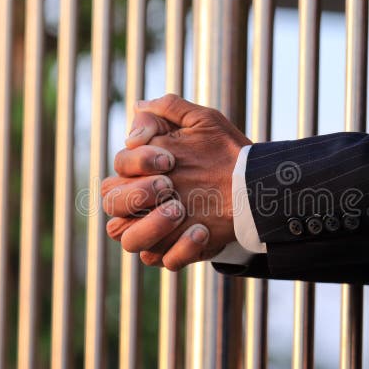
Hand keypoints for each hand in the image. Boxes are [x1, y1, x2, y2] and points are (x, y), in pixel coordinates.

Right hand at [101, 94, 250, 269]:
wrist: (256, 184)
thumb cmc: (223, 150)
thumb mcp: (203, 122)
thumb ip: (170, 109)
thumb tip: (138, 107)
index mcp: (140, 173)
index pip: (116, 171)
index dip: (136, 164)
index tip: (168, 159)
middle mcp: (141, 204)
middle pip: (111, 205)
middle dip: (136, 194)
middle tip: (168, 186)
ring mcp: (157, 231)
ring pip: (128, 240)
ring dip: (150, 226)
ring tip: (179, 210)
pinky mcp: (177, 252)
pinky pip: (164, 261)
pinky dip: (181, 249)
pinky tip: (202, 230)